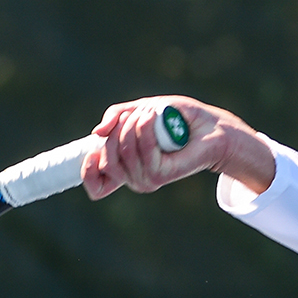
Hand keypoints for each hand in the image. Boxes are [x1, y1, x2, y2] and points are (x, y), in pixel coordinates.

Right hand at [82, 95, 274, 199]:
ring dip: (132, 125)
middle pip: (105, 160)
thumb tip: (96, 133)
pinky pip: (143, 151)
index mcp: (125, 169)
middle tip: (135, 115)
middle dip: (115, 131)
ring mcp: (147, 179)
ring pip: (122, 153)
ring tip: (150, 113)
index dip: (87, 170)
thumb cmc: (176, 119)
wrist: (210, 126)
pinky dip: (145, 129)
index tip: (93, 149)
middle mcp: (134, 178)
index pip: (95, 186)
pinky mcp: (162, 174)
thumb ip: (116, 117)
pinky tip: (153, 117)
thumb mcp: (139, 111)